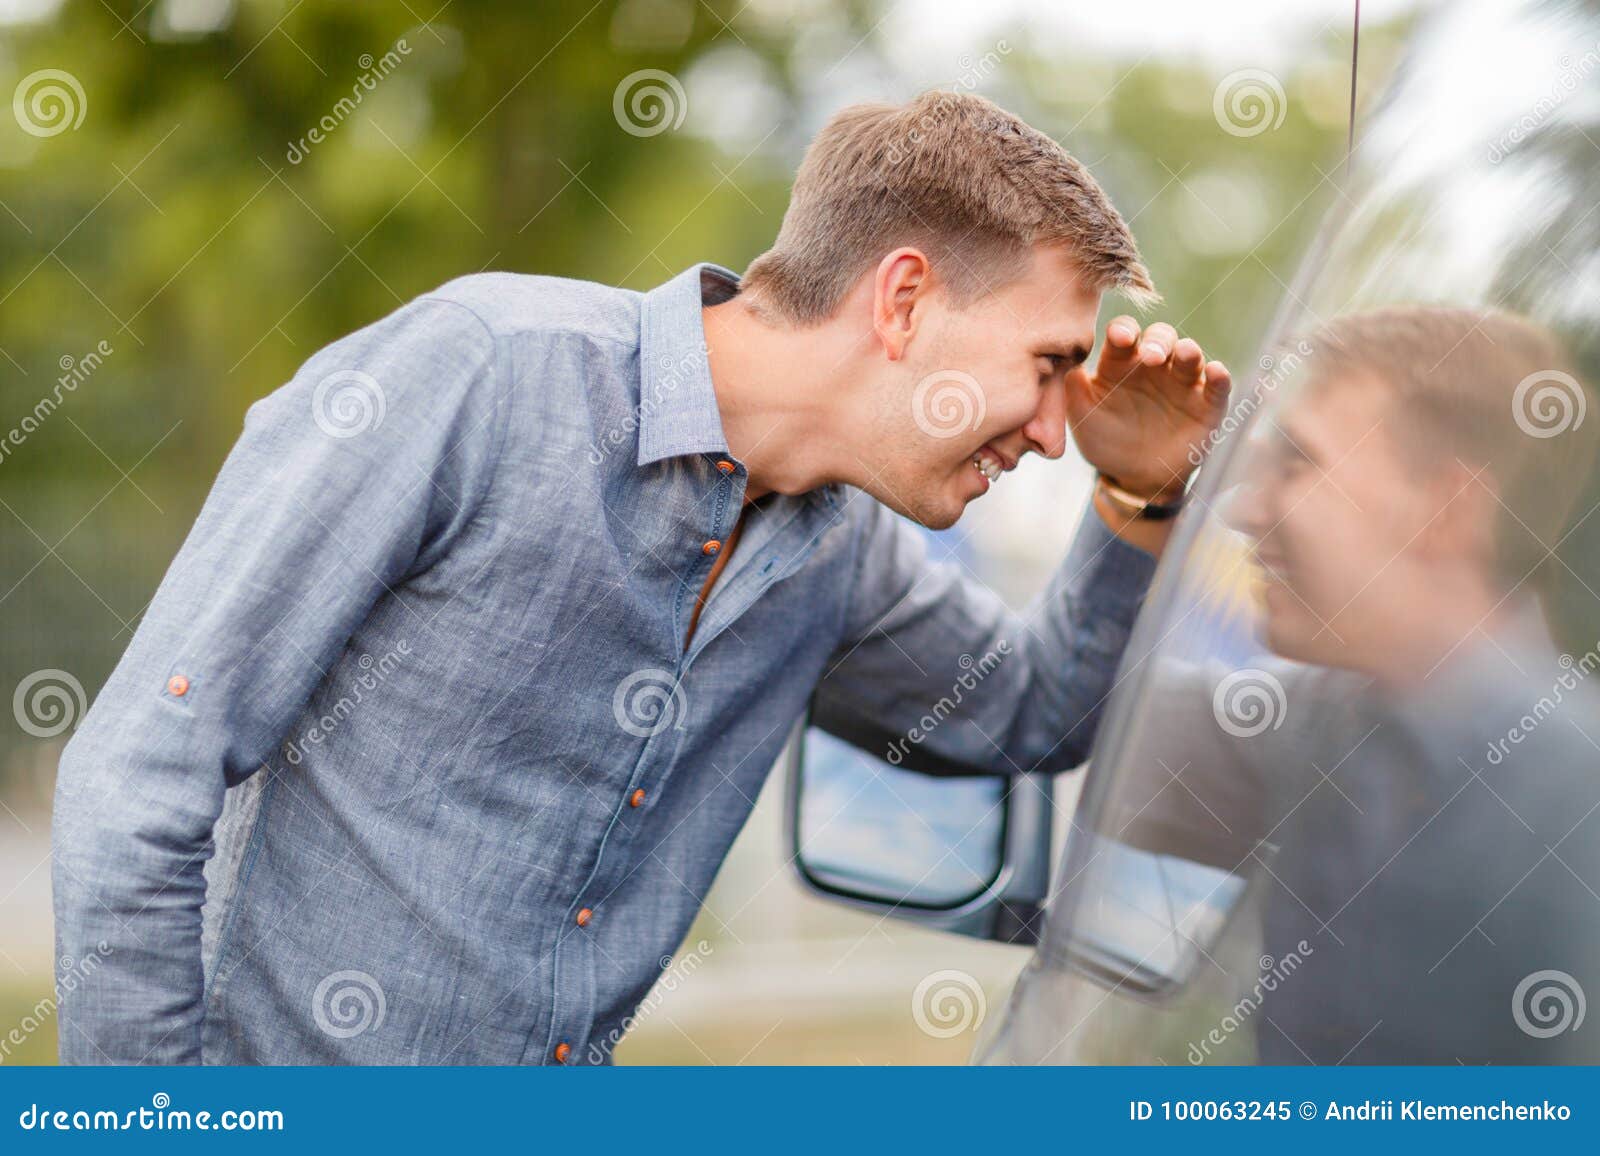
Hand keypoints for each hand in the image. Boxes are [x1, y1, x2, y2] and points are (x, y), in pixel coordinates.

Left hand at [1066, 317, 1232, 497]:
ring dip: (1189, 351)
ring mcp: (1182, 383)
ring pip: (1190, 356)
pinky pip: (1217, 386)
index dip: (1123, 331)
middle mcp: (1154, 366)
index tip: (1120, 338)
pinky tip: (1216, 372)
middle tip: (1151, 355)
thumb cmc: (1106, 443)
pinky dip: (1220, 377)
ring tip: (1185, 354)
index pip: (1123, 336)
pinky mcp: (1207, 404)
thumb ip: (1075, 394)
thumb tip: (1069, 368)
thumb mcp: (1085, 420)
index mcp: (1121, 363)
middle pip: (1160, 338)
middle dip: (1157, 341)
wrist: (1135, 478)